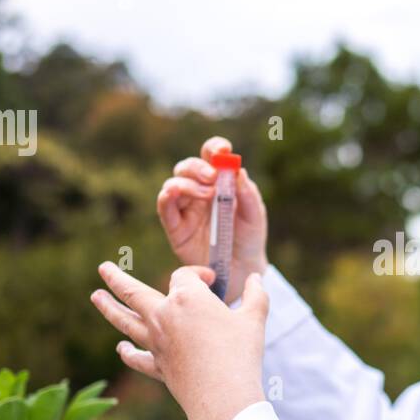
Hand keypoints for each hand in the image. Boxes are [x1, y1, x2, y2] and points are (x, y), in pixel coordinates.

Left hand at [89, 261, 268, 419]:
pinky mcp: (157, 366)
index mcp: (187, 298)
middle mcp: (164, 316)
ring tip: (96, 296)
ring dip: (108, 308)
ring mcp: (156, 342)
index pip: (184, 276)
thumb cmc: (240, 352)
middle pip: (134, 292)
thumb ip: (256, 294)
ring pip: (125, 322)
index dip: (198, 274)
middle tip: (103, 268)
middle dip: (116, 279)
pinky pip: (137, 357)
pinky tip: (121, 347)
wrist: (223, 395)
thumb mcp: (255, 317)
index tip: (211, 281)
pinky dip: (128, 352)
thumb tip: (256, 277)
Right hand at [157, 136, 268, 303]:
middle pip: (188, 167)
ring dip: (187, 183)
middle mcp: (199, 191)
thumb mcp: (255, 216)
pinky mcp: (175, 227)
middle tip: (212, 176)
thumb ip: (248, 195)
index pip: (211, 156)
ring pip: (174, 184)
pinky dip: (166, 197)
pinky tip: (172, 193)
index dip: (214, 148)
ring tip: (207, 194)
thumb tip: (239, 171)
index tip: (223, 149)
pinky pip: (164, 208)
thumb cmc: (250, 238)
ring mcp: (185, 208)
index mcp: (220, 182)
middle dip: (198, 167)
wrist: (242, 270)